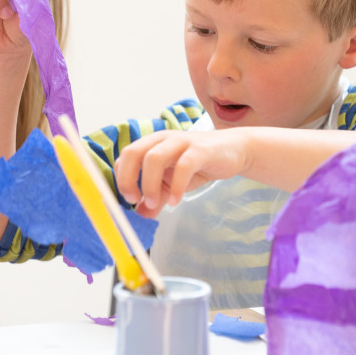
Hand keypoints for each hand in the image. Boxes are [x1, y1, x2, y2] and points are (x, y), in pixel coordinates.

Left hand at [114, 130, 250, 217]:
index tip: (129, 199)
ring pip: (154, 157)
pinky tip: (175, 201)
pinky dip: (176, 186)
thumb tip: (140, 214)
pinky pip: (183, 166)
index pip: (126, 156)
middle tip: (134, 200)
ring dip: (149, 184)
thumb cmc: (198, 164)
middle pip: (133, 153)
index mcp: (152, 144)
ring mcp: (181, 142)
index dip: (122, 178)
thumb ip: (157, 197)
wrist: (233, 151)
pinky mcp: (200, 150)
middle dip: (128, 178)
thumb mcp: (172, 182)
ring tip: (154, 203)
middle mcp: (163, 140)